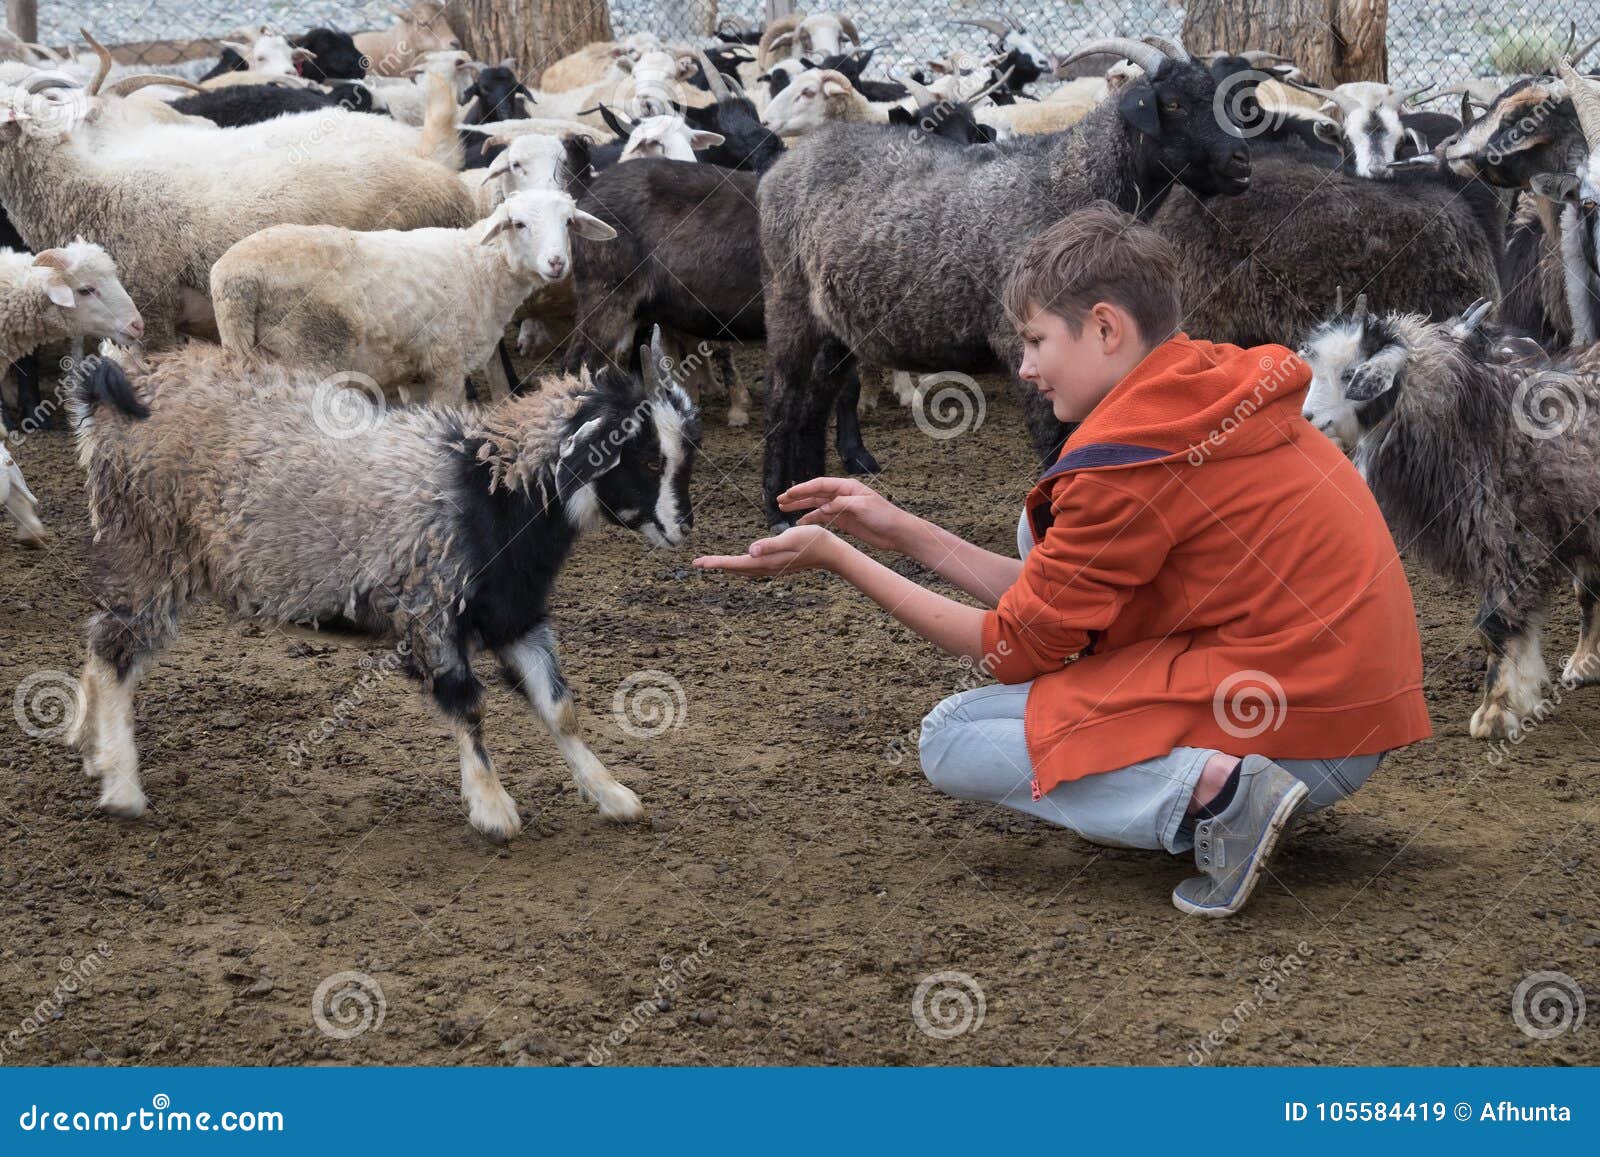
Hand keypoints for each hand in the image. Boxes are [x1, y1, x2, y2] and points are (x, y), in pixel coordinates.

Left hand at [693, 525, 843, 577]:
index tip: (699, 563)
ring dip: (727, 567)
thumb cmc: (813, 541)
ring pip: (744, 570)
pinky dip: (740, 566)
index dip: (716, 563)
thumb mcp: (791, 537)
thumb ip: (769, 545)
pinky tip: (739, 564)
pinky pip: (752, 568)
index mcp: (768, 561)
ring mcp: (773, 568)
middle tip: (697, 563)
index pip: (736, 563)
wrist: (832, 553)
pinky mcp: (777, 565)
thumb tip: (749, 552)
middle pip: (736, 569)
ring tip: (712, 564)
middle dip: (717, 566)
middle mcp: (768, 568)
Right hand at [778, 476, 910, 551]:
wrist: (897, 532)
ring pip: (816, 505)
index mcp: (847, 487)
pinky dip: (811, 520)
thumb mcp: (863, 507)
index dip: (803, 489)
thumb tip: (822, 508)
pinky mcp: (844, 520)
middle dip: (797, 496)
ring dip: (801, 507)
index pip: (820, 485)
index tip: (788, 493)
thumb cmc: (885, 516)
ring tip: (784, 510)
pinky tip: (800, 524)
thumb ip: (842, 505)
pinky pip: (823, 518)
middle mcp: (842, 495)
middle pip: (815, 494)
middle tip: (780, 501)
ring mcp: (842, 508)